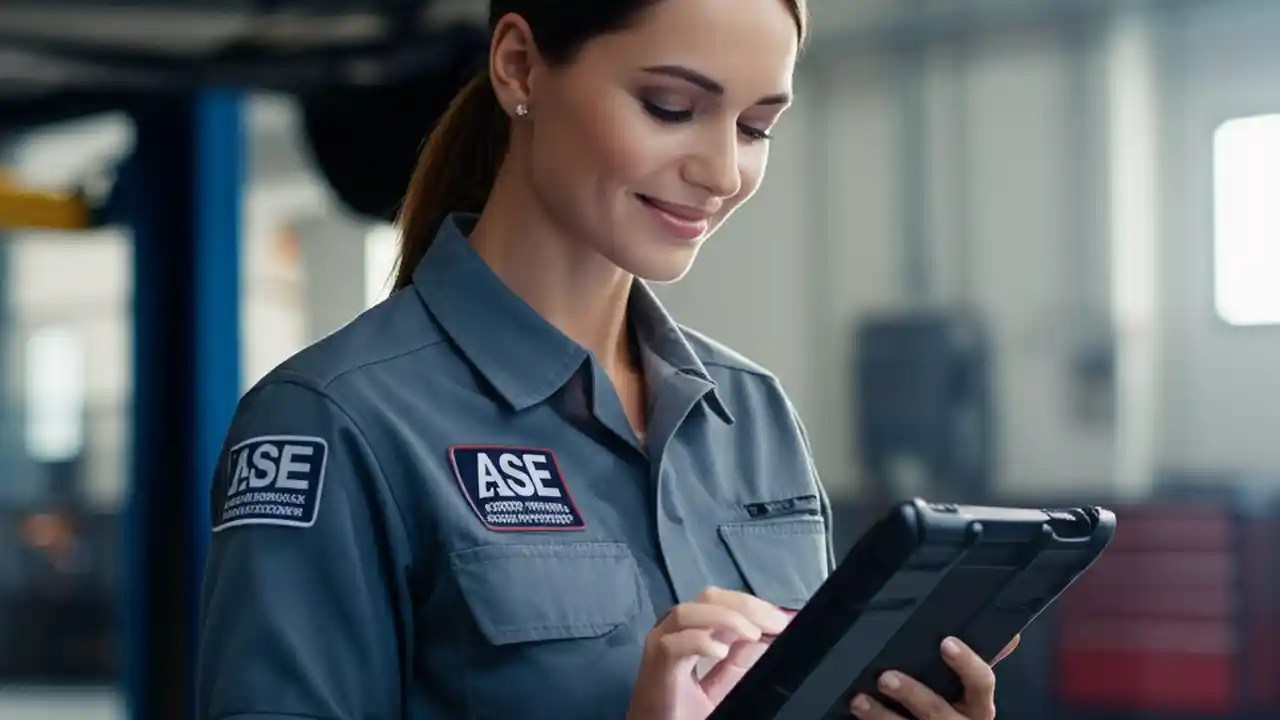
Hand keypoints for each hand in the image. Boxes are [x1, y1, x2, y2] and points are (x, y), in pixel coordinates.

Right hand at [626, 587, 790, 719]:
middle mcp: (673, 630)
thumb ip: (739, 663)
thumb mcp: (721, 685)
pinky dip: (699, 642)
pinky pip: (674, 644)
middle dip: (746, 606)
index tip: (785, 619)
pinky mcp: (654, 665)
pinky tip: (720, 652)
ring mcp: (660, 644)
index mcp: (690, 631)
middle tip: (777, 624)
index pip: (723, 601)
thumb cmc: (683, 713)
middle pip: (709, 598)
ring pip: (687, 612)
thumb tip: (769, 638)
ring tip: (753, 635)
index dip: (754, 605)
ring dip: (725, 618)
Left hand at [849, 635, 1020, 719]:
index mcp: (979, 708)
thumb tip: (1011, 633)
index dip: (966, 663)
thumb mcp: (973, 694)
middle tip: (886, 677)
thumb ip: (980, 664)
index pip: (982, 683)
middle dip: (912, 694)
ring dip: (881, 716)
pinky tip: (855, 718)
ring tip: (859, 701)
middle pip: (937, 711)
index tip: (946, 642)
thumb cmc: (959, 715)